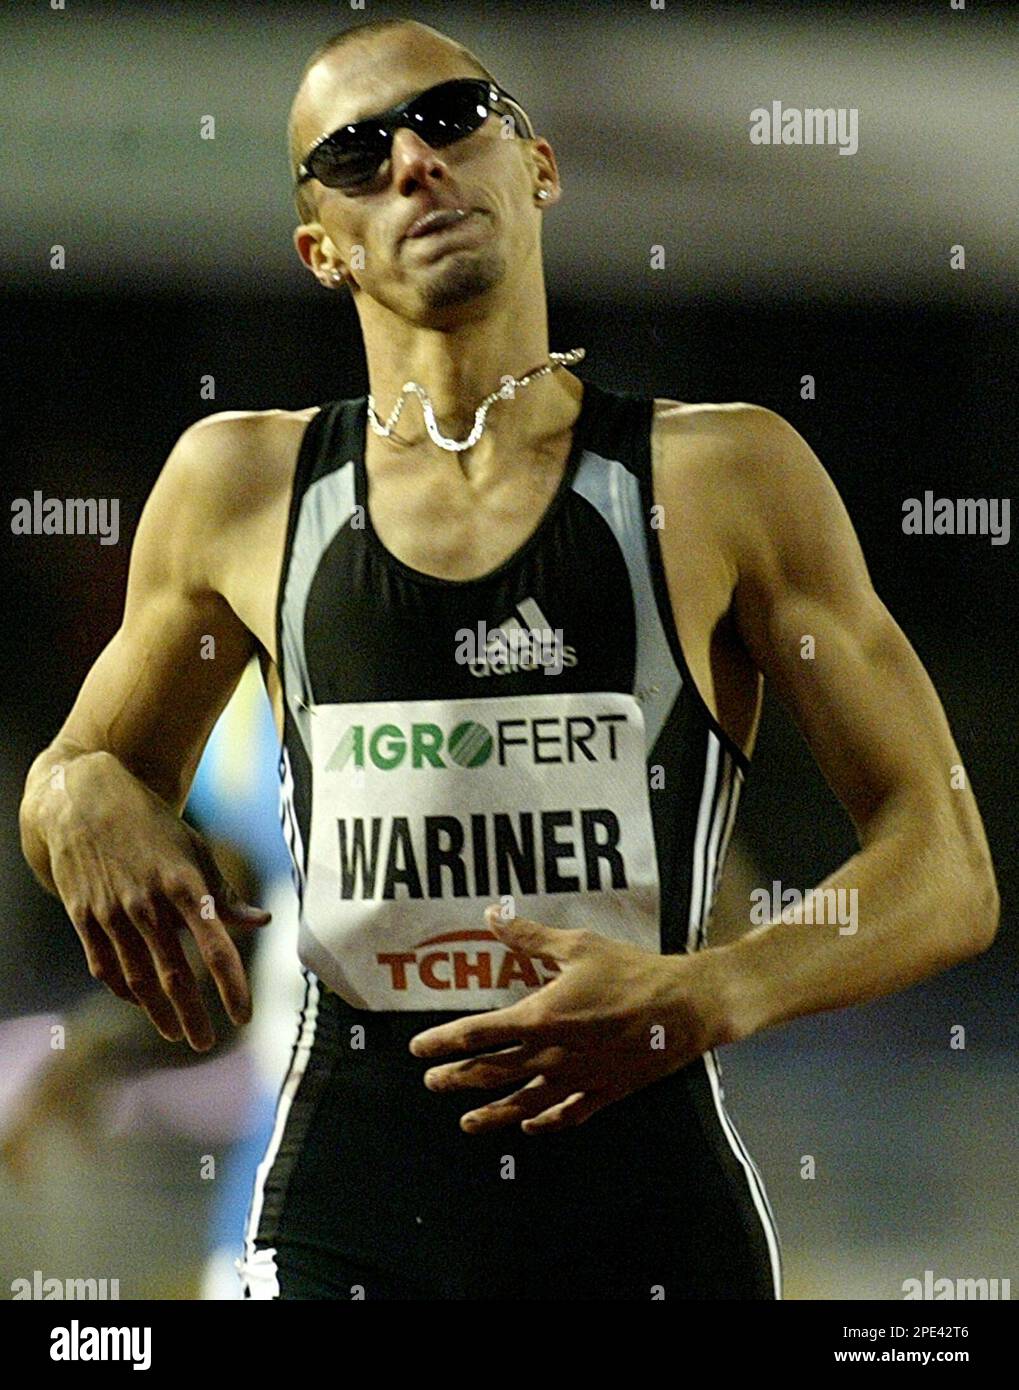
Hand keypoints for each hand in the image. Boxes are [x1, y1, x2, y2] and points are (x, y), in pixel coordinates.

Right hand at [46, 755, 269, 1049]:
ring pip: (138, 977)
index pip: (215, 946)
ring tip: (176, 1033)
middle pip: (174, 973)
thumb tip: (262, 922)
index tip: (244, 1015)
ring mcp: (112, 912)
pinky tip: (141, 1002)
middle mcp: (148, 902)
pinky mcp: (83, 916)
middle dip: (192, 1014)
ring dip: (158, 1011)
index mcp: (184, 884)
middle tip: (206, 1043)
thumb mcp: (196, 851)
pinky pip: (106, 966)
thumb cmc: (154, 826)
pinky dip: (125, 989)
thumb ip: (226, 894)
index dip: (231, 985)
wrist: (87, 800)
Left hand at [409, 905, 732, 1134]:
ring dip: (491, 1113)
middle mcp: (551, 1054)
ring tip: (467, 1122)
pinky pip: (567, 1114)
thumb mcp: (578, 945)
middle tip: (432, 1084)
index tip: (418, 1050)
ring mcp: (577, 1078)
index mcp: (540, 1016)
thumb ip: (530, 936)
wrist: (685, 1007)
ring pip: (523, 1102)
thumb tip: (492, 916)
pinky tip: (530, 1126)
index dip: (443, 1042)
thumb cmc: (630, 971)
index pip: (478, 1033)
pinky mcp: (603, 1093)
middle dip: (457, 1078)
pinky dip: (544, 1122)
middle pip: (491, 1072)